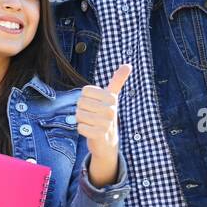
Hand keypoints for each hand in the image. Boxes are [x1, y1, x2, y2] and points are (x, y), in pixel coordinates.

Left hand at [76, 63, 129, 185]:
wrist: (107, 141)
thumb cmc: (106, 115)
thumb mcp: (112, 96)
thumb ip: (118, 80)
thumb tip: (128, 64)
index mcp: (111, 98)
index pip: (85, 91)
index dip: (85, 98)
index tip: (94, 104)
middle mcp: (110, 109)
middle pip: (80, 103)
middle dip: (82, 110)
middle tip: (92, 116)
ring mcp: (106, 123)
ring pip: (79, 115)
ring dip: (81, 120)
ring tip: (91, 123)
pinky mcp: (99, 134)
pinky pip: (80, 128)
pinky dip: (82, 130)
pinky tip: (90, 131)